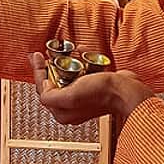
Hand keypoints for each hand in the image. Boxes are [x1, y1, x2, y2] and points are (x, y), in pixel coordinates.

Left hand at [31, 52, 152, 124]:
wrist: (127, 91)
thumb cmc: (102, 94)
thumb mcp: (70, 96)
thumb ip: (50, 95)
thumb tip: (44, 86)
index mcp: (62, 112)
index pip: (42, 89)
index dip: (38, 71)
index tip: (36, 57)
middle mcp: (71, 107)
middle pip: (53, 82)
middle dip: (51, 65)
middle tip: (46, 53)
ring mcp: (82, 97)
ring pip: (67, 75)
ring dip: (67, 60)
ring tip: (67, 50)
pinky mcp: (94, 88)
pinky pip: (82, 72)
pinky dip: (81, 60)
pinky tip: (83, 52)